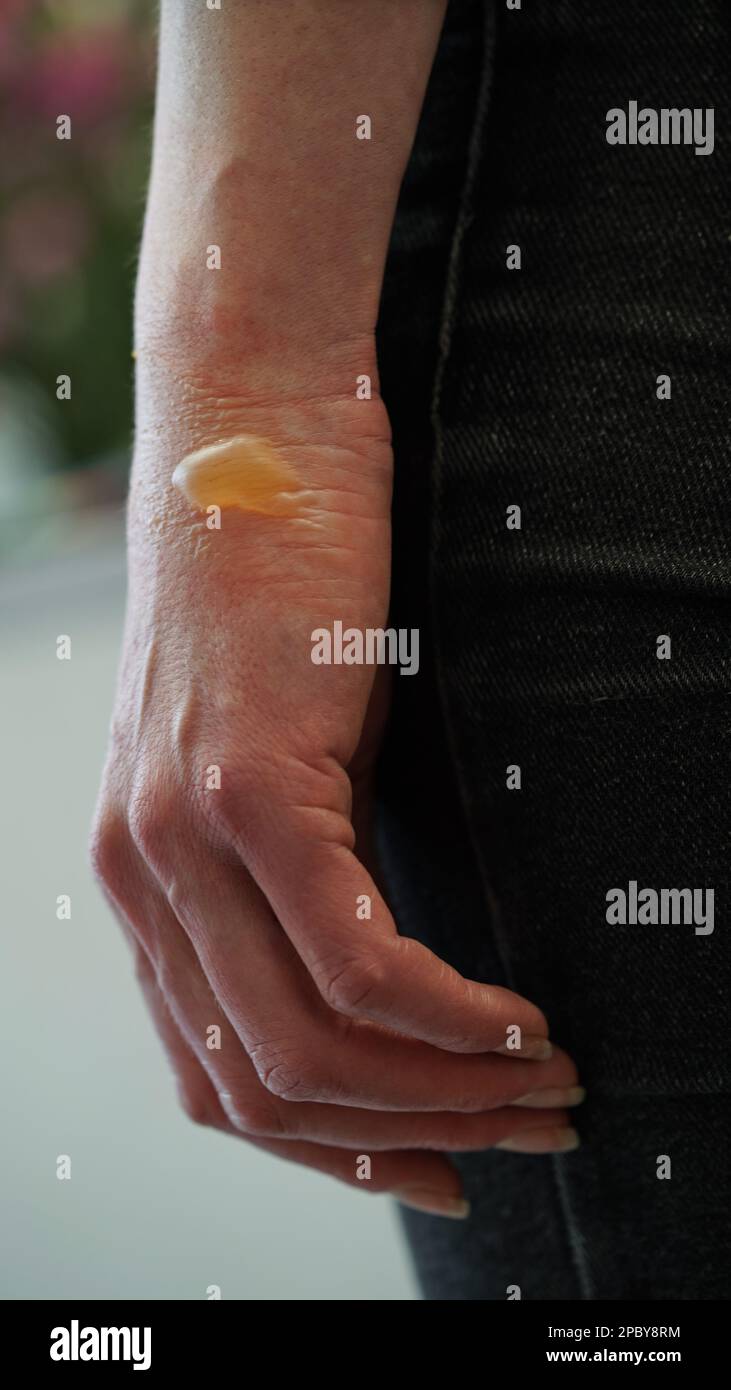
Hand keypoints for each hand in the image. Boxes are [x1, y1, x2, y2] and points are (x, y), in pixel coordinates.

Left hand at [91, 360, 580, 1218]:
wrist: (250, 423)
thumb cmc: (283, 581)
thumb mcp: (284, 750)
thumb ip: (305, 866)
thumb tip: (391, 977)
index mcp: (142, 878)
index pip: (220, 1076)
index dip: (336, 1152)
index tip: (435, 1169)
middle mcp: (140, 874)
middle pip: (264, 1088)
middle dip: (406, 1142)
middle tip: (522, 1135)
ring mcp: (180, 836)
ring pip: (306, 1049)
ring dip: (442, 1091)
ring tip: (544, 1087)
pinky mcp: (245, 784)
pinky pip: (358, 958)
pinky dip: (449, 1016)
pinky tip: (517, 1018)